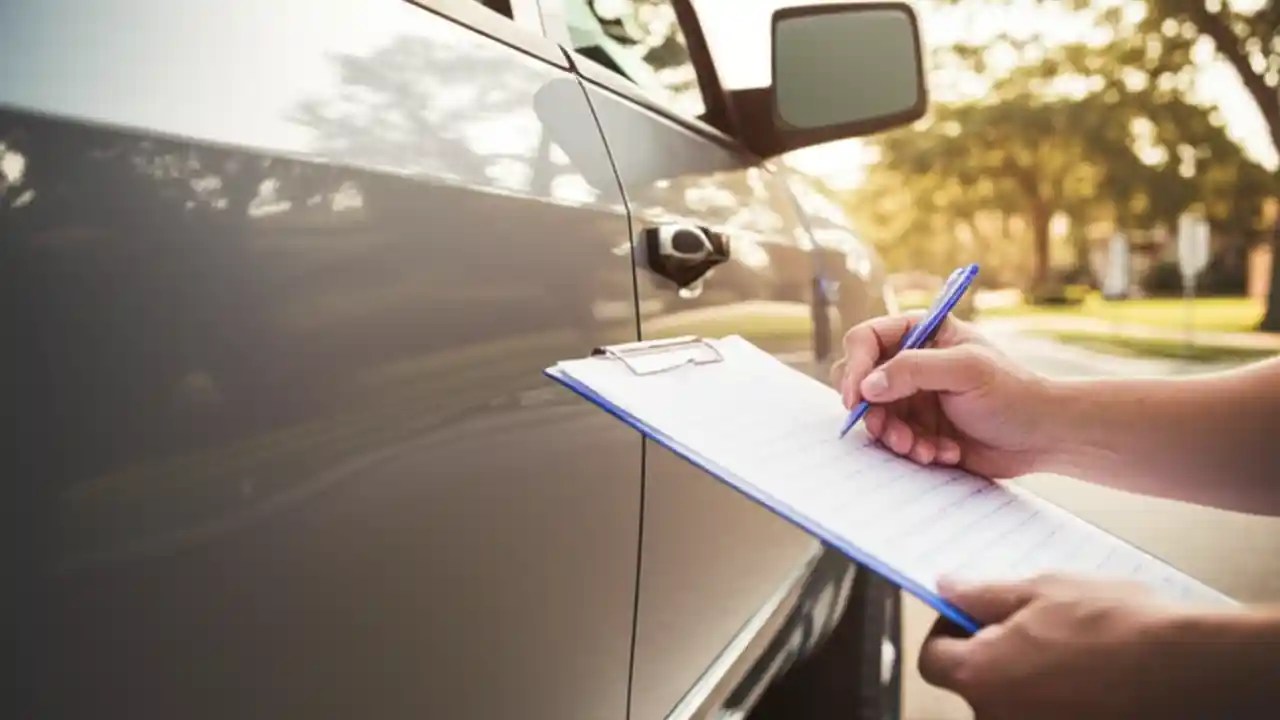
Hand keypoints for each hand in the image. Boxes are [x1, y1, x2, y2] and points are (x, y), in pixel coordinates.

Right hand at [831, 315, 1051, 478]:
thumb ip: (914, 370)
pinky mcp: (918, 427)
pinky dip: (913, 450)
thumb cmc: (1013, 394)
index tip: (858, 399)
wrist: (1042, 437)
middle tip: (891, 433)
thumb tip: (867, 385)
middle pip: (861, 380)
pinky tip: (943, 453)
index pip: (866, 340)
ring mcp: (912, 396)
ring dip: (895, 436)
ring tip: (923, 448)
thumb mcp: (965, 371)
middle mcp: (910, 362)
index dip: (855, 367)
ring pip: (874, 416)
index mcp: (920, 333)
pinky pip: (893, 439)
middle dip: (873, 411)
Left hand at [920, 575, 1224, 719]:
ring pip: (1017, 702)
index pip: (934, 660)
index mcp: (980, 677)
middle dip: (996, 654)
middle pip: (977, 684)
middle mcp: (999, 718)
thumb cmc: (1116, 626)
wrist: (1191, 670)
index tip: (972, 613)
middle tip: (1037, 625)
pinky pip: (1052, 713)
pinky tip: (1094, 678)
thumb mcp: (1043, 590)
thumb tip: (946, 587)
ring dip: (1032, 679)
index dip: (948, 631)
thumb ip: (983, 594)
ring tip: (1075, 651)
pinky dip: (1064, 699)